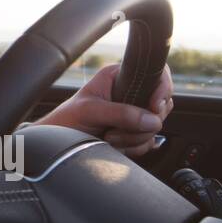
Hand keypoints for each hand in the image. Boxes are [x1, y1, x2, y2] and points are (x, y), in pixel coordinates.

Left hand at [36, 62, 173, 157]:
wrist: (58, 144)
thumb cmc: (68, 119)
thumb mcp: (91, 111)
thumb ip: (121, 113)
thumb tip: (153, 119)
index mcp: (121, 77)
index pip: (157, 74)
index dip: (162, 89)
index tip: (155, 107)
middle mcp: (131, 94)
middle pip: (161, 106)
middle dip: (141, 123)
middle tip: (114, 129)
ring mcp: (134, 116)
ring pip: (155, 127)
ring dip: (133, 138)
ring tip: (108, 137)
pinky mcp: (134, 134)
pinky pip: (148, 142)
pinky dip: (133, 148)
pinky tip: (114, 145)